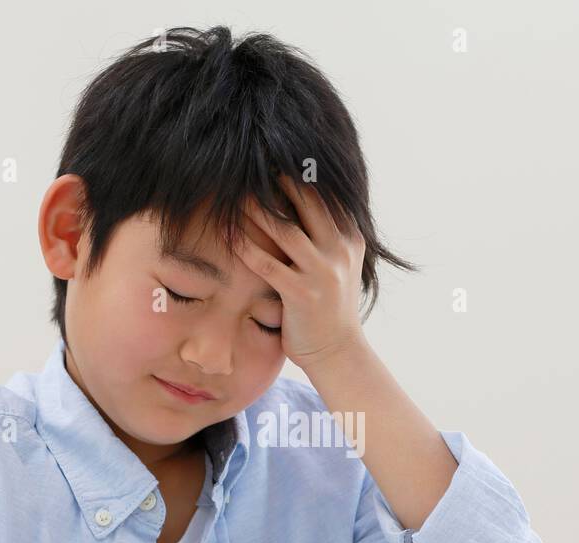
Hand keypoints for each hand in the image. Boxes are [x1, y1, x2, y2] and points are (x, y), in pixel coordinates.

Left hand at [235, 173, 368, 370]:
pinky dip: (246, 247)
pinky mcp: (302, 295)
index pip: (326, 194)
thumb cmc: (329, 307)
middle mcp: (340, 250)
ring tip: (233, 192)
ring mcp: (323, 273)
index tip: (275, 154)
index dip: (302, 172)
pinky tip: (228, 235)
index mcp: (350, 238)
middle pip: (309, 202)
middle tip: (251, 162)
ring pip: (285, 230)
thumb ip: (324, 235)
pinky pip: (268, 264)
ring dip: (256, 209)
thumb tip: (301, 199)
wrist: (337, 352)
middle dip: (280, 179)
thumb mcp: (337, 264)